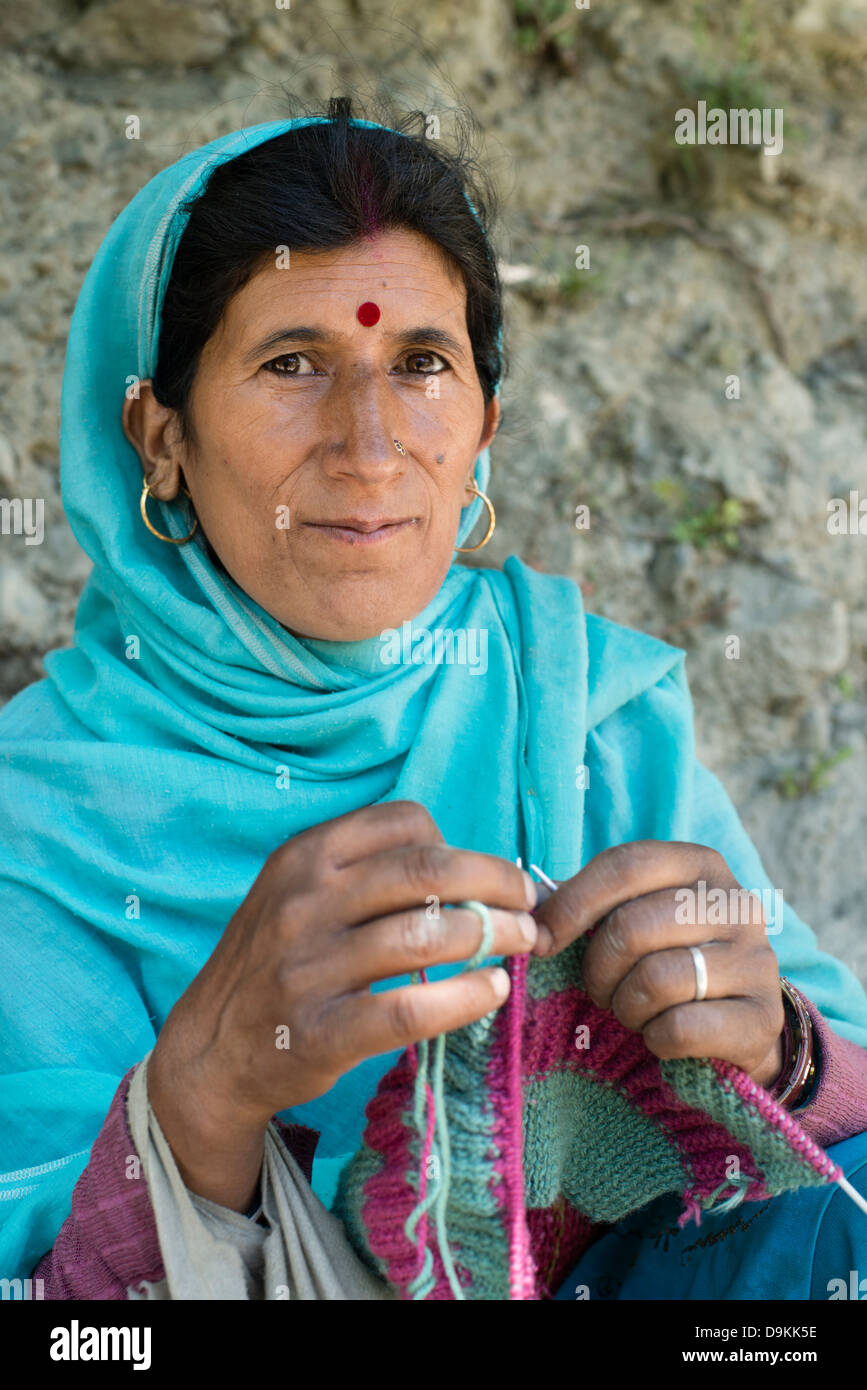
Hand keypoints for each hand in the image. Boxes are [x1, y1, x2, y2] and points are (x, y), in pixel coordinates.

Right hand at [147, 801, 537, 1207]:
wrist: (208, 1049)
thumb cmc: (274, 961)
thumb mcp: (296, 892)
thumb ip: (363, 870)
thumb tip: (465, 866)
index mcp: (304, 856)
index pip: (405, 823)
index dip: (460, 845)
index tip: (487, 875)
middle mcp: (304, 902)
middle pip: (428, 871)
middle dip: (495, 883)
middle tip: (528, 904)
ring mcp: (309, 967)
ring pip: (427, 936)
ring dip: (493, 936)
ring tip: (522, 943)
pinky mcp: (322, 1031)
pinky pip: (413, 1008)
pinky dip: (467, 997)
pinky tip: (492, 991)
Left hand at [530, 841, 784, 1089]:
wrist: (740, 1024)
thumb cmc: (669, 959)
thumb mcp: (636, 918)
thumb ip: (588, 904)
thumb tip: (528, 906)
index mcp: (699, 865)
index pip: (625, 865)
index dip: (572, 904)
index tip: (540, 940)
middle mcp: (737, 903)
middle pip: (634, 926)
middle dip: (598, 968)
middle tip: (598, 989)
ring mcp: (757, 960)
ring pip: (657, 979)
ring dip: (626, 1006)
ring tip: (631, 1010)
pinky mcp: (762, 1018)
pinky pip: (680, 1028)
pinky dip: (656, 1038)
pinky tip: (661, 1035)